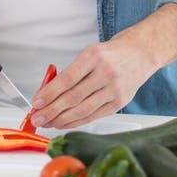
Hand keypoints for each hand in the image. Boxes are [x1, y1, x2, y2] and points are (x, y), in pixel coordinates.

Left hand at [29, 3, 176, 129]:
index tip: (37, 102)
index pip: (67, 79)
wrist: (140, 54)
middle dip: (52, 110)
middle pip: (73, 97)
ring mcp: (114, 89)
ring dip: (62, 119)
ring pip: (82, 110)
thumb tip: (47, 94)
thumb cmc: (111, 53)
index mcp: (94, 56)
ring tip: (48, 123)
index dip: (50, 93)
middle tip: (37, 117)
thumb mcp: (89, 54)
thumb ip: (70, 73)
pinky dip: (76, 121)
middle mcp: (105, 73)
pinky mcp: (119, 103)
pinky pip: (93, 116)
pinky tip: (64, 123)